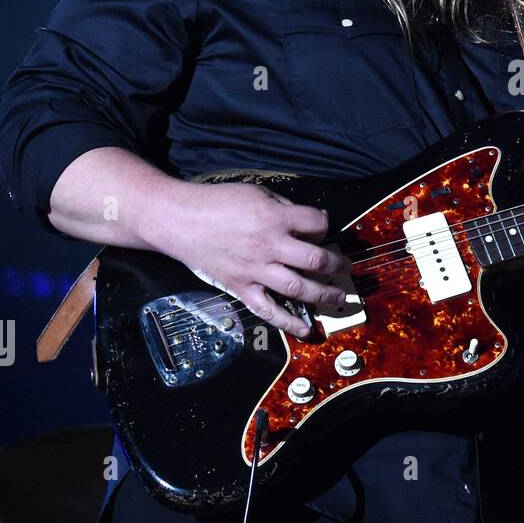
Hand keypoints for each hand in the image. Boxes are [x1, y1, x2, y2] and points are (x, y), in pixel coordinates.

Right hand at [151, 181, 353, 338]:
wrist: (178, 220)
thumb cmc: (217, 202)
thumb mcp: (256, 192)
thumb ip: (286, 206)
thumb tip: (312, 219)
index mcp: (275, 218)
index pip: (317, 224)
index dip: (326, 225)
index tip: (324, 228)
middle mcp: (269, 246)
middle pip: (315, 259)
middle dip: (337, 264)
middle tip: (345, 267)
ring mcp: (255, 270)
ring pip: (299, 288)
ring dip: (324, 295)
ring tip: (339, 298)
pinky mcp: (241, 287)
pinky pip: (268, 310)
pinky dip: (288, 323)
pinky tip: (306, 330)